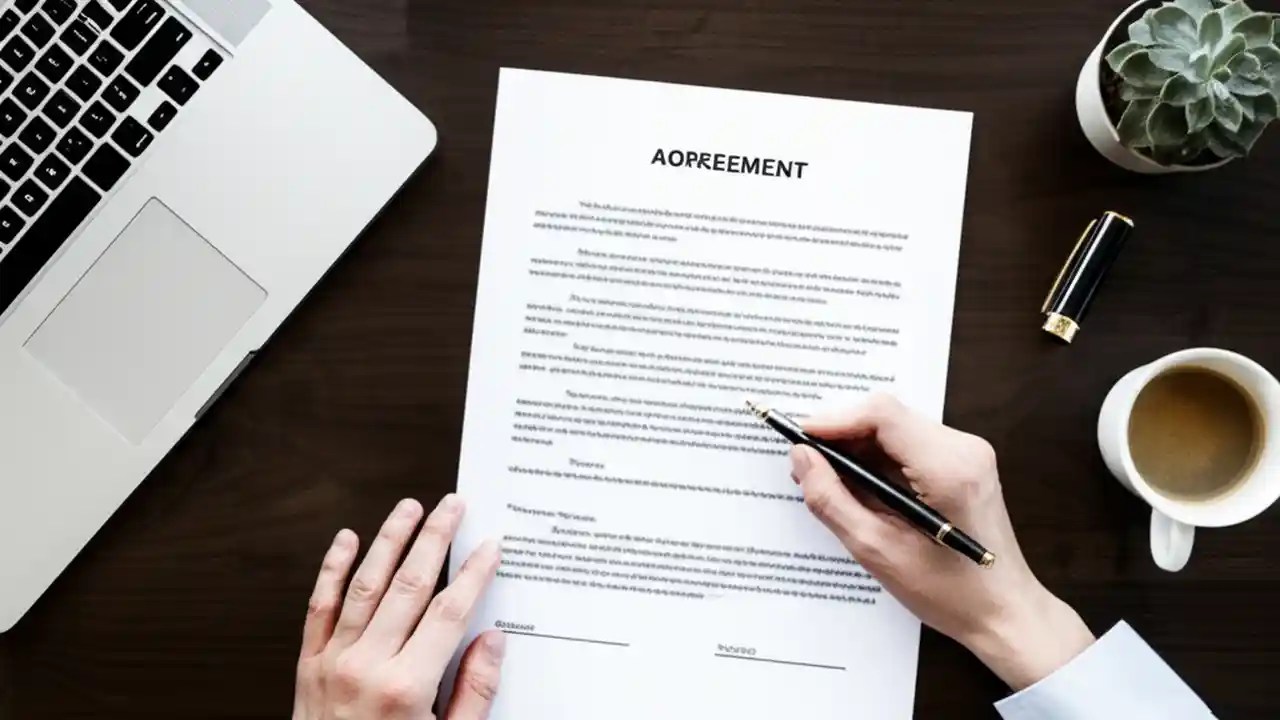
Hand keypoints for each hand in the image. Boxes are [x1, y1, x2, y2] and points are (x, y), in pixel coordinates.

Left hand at [293, 496, 504, 719]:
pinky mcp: (309, 666)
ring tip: (408, 508)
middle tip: (452, 506)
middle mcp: (368, 666)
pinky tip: (346, 540)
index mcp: (407, 688)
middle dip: (435, 539)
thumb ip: (474, 693)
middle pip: (410, 585)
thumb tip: (492, 642)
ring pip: (365, 584)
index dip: (474, 573)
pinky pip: (319, 606)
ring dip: (389, 540)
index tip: (489, 547)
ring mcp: (334, 663)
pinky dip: (332, 569)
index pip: (450, 612)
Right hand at [790, 394, 1094, 689]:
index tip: (801, 439)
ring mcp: (967, 453)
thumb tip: (801, 458)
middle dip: (841, 435)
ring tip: (828, 481)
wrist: (1005, 611)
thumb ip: (832, 500)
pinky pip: (909, 443)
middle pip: (886, 417)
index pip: (882, 415)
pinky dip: (878, 457)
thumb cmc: (951, 592)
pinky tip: (860, 487)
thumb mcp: (877, 550)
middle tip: (807, 466)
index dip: (834, 420)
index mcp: (948, 469)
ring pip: (895, 428)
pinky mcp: (963, 462)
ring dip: (858, 447)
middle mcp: (963, 450)